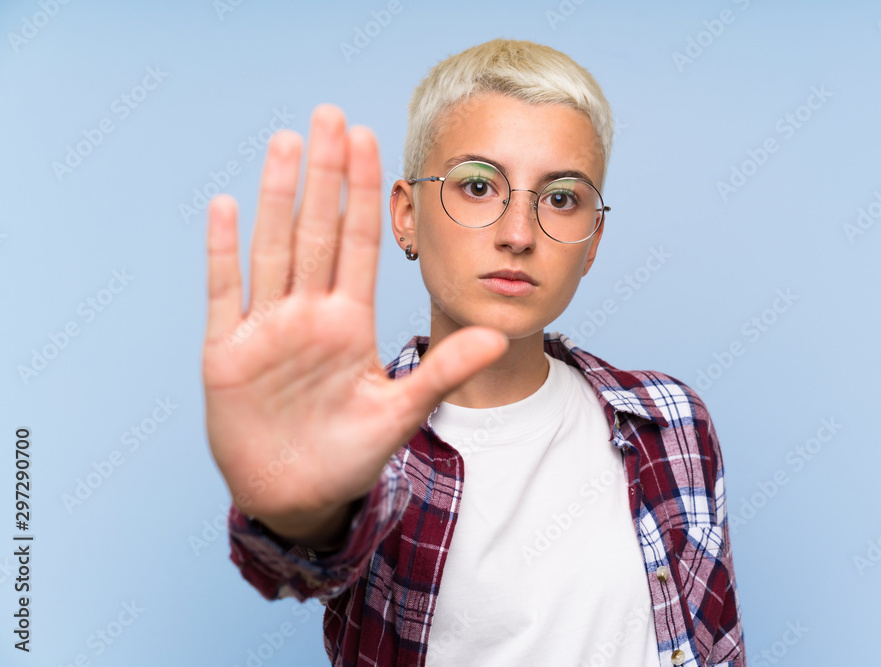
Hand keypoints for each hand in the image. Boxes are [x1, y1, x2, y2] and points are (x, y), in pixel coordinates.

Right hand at [201, 104, 507, 545]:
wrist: (297, 495)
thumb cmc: (350, 454)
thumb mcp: (402, 411)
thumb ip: (444, 371)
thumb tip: (498, 334)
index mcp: (350, 322)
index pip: (359, 243)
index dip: (364, 193)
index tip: (371, 140)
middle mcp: (309, 314)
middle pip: (317, 230)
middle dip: (324, 174)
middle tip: (330, 115)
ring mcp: (267, 328)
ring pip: (273, 249)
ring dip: (278, 196)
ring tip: (285, 141)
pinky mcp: (228, 352)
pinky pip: (224, 292)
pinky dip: (223, 253)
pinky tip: (227, 206)